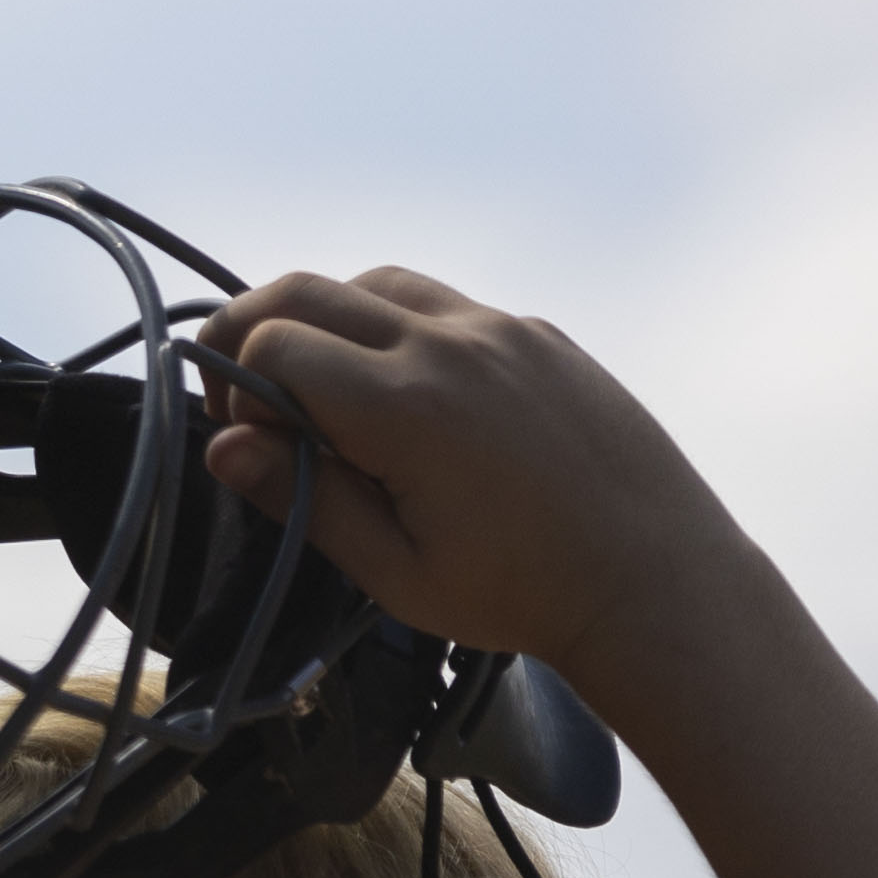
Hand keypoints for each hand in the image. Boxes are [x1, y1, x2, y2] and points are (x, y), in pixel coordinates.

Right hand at [196, 268, 756, 696]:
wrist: (654, 579)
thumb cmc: (523, 595)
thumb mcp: (398, 573)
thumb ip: (305, 500)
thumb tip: (224, 447)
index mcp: (405, 406)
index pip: (272, 344)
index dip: (235, 385)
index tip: (244, 438)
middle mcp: (449, 344)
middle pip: (306, 290)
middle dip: (253, 331)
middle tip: (245, 394)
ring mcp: (499, 328)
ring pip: (375, 283)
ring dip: (326, 320)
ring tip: (325, 390)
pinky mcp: (536, 332)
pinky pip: (442, 304)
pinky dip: (397, 326)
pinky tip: (406, 392)